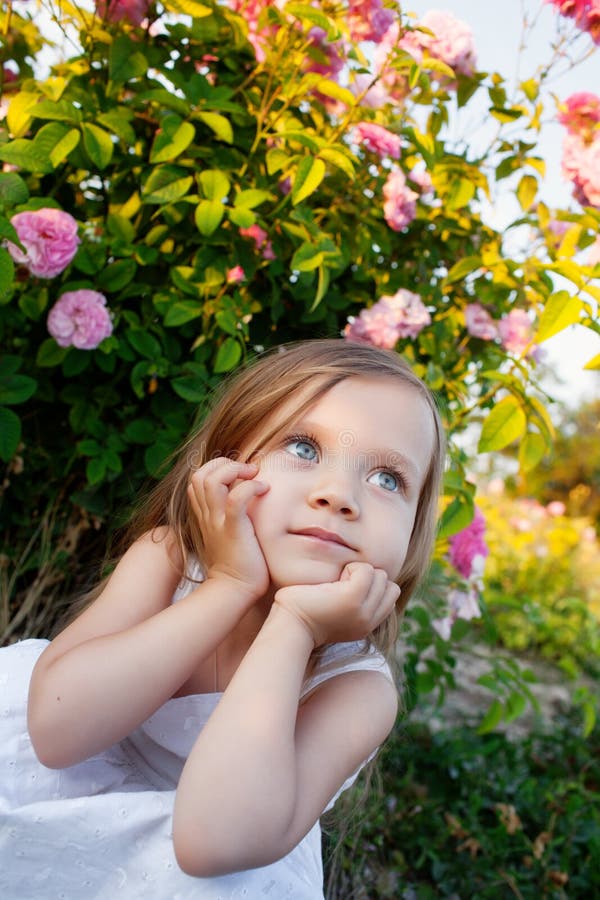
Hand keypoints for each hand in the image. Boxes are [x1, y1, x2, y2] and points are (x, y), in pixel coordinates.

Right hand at [188, 458, 269, 601]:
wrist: (235, 592)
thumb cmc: (240, 564)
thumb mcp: (230, 533)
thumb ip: (232, 515)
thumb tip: (249, 495)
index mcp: (206, 515)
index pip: (198, 478)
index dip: (217, 468)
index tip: (242, 475)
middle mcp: (208, 515)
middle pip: (200, 474)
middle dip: (225, 464)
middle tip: (249, 472)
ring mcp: (218, 522)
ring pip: (211, 480)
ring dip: (234, 470)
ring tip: (254, 476)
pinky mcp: (233, 530)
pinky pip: (234, 499)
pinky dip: (250, 487)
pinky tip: (264, 490)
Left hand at [273, 562, 399, 646]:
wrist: (289, 626)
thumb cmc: (304, 613)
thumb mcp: (338, 613)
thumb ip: (358, 603)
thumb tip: (371, 577)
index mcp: (367, 626)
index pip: (390, 595)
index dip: (373, 585)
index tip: (347, 590)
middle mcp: (369, 621)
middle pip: (389, 584)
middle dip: (368, 577)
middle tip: (340, 586)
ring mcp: (363, 611)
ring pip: (380, 575)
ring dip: (359, 571)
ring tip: (337, 584)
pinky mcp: (353, 598)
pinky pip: (366, 570)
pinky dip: (350, 568)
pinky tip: (333, 581)